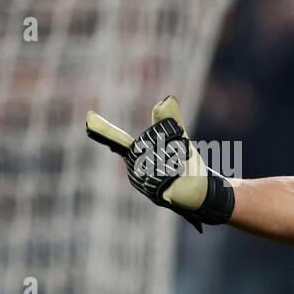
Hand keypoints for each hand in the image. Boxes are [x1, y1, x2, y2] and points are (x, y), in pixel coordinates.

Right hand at [86, 96, 230, 231]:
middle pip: (147, 146)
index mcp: (136, 155)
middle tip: (181, 153)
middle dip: (168, 144)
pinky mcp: (158, 195)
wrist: (204, 191)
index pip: (117, 140)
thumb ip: (172, 121)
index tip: (90, 117)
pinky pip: (165, 175)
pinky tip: (180, 175)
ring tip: (182, 166)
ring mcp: (145, 184)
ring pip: (157, 158)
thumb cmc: (187, 167)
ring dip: (175, 158)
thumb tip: (168, 98)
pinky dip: (177, 170)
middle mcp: (135, 170)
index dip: (103, 129)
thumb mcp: (179, 140)